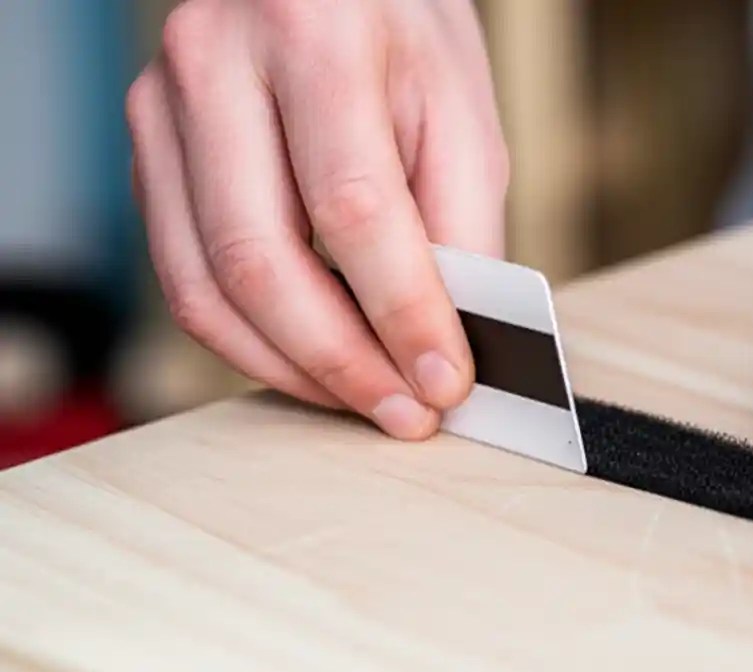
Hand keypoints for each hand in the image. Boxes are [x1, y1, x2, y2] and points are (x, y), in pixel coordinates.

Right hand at [126, 0, 507, 438]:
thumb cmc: (402, 31)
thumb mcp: (460, 110)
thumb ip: (461, 226)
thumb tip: (448, 343)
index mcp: (315, 34)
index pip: (354, 208)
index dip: (402, 313)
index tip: (444, 382)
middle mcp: (215, 62)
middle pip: (260, 260)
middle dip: (340, 363)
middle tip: (402, 410)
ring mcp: (163, 107)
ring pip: (203, 286)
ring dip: (290, 368)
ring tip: (362, 398)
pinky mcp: (148, 152)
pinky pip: (184, 275)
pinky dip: (251, 338)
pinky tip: (310, 358)